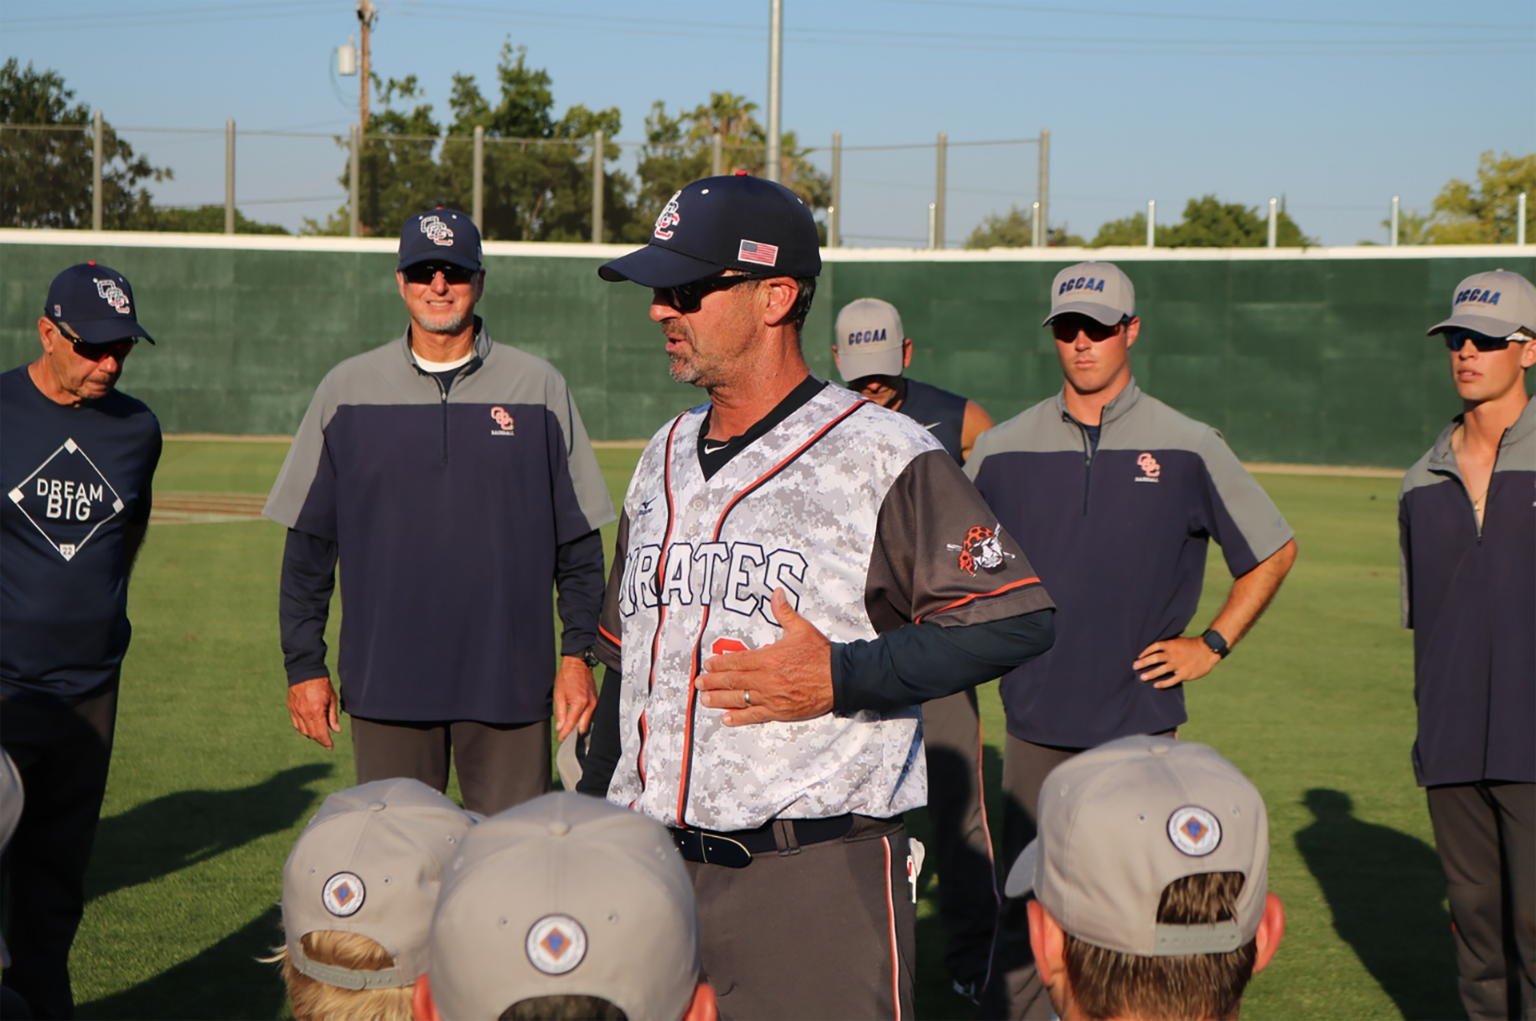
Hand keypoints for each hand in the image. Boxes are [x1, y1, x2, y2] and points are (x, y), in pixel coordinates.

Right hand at [288, 676, 339, 749]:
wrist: (306, 672)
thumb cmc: (322, 684)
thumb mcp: (332, 699)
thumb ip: (333, 716)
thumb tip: (336, 730)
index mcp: (317, 712)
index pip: (321, 733)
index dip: (326, 742)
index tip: (330, 747)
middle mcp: (305, 714)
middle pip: (312, 734)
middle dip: (320, 740)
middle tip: (326, 741)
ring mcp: (296, 712)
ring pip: (303, 731)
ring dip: (311, 735)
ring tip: (319, 734)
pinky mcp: (291, 709)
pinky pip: (296, 724)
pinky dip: (302, 729)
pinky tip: (309, 728)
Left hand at [553, 656, 597, 740]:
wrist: (578, 664)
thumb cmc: (567, 676)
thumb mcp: (559, 695)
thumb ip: (560, 713)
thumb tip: (560, 726)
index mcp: (579, 703)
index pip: (572, 724)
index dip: (565, 733)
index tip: (561, 739)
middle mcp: (590, 704)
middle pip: (582, 726)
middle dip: (573, 733)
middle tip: (564, 736)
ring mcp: (594, 702)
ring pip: (587, 721)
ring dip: (578, 725)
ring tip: (568, 727)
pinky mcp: (596, 700)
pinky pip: (590, 714)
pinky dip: (583, 718)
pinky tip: (575, 718)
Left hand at [696, 589, 832, 725]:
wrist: (839, 678)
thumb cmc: (821, 655)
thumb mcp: (801, 629)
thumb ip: (784, 613)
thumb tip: (777, 594)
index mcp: (768, 658)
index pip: (737, 661)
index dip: (720, 663)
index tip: (708, 664)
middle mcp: (766, 679)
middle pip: (733, 681)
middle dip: (713, 682)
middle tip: (699, 683)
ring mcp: (771, 697)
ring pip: (739, 698)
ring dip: (720, 699)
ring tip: (705, 699)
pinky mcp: (779, 711)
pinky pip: (754, 715)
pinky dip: (739, 717)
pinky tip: (727, 718)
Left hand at [1133, 637, 1220, 688]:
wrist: (1208, 650)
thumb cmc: (1192, 645)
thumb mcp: (1179, 641)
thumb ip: (1168, 644)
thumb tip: (1155, 647)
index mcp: (1171, 645)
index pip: (1155, 646)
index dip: (1146, 651)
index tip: (1138, 656)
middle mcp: (1173, 654)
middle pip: (1155, 658)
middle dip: (1144, 662)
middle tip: (1135, 666)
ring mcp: (1178, 665)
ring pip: (1161, 670)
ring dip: (1151, 674)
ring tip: (1142, 677)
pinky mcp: (1184, 674)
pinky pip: (1172, 680)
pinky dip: (1163, 683)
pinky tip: (1156, 685)